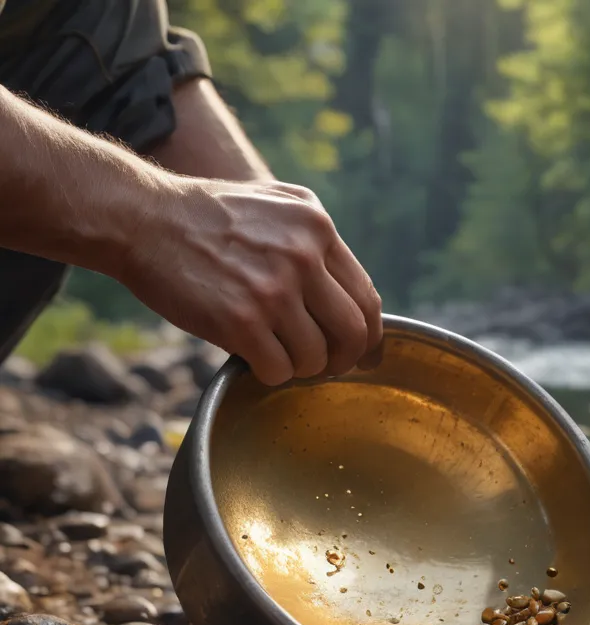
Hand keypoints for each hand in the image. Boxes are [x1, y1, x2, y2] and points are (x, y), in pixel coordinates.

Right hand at [117, 177, 381, 385]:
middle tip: (327, 368)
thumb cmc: (207, 218)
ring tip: (278, 355)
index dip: (370, 336)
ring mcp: (273, 290)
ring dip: (301, 368)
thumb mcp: (273, 205)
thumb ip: (314, 241)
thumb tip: (354, 297)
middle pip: (354, 334)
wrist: (140, 218)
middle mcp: (303, 256)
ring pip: (316, 358)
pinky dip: (271, 375)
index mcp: (317, 227)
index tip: (363, 355)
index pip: (367, 298)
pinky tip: (255, 359)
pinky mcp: (240, 321)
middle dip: (344, 361)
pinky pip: (279, 371)